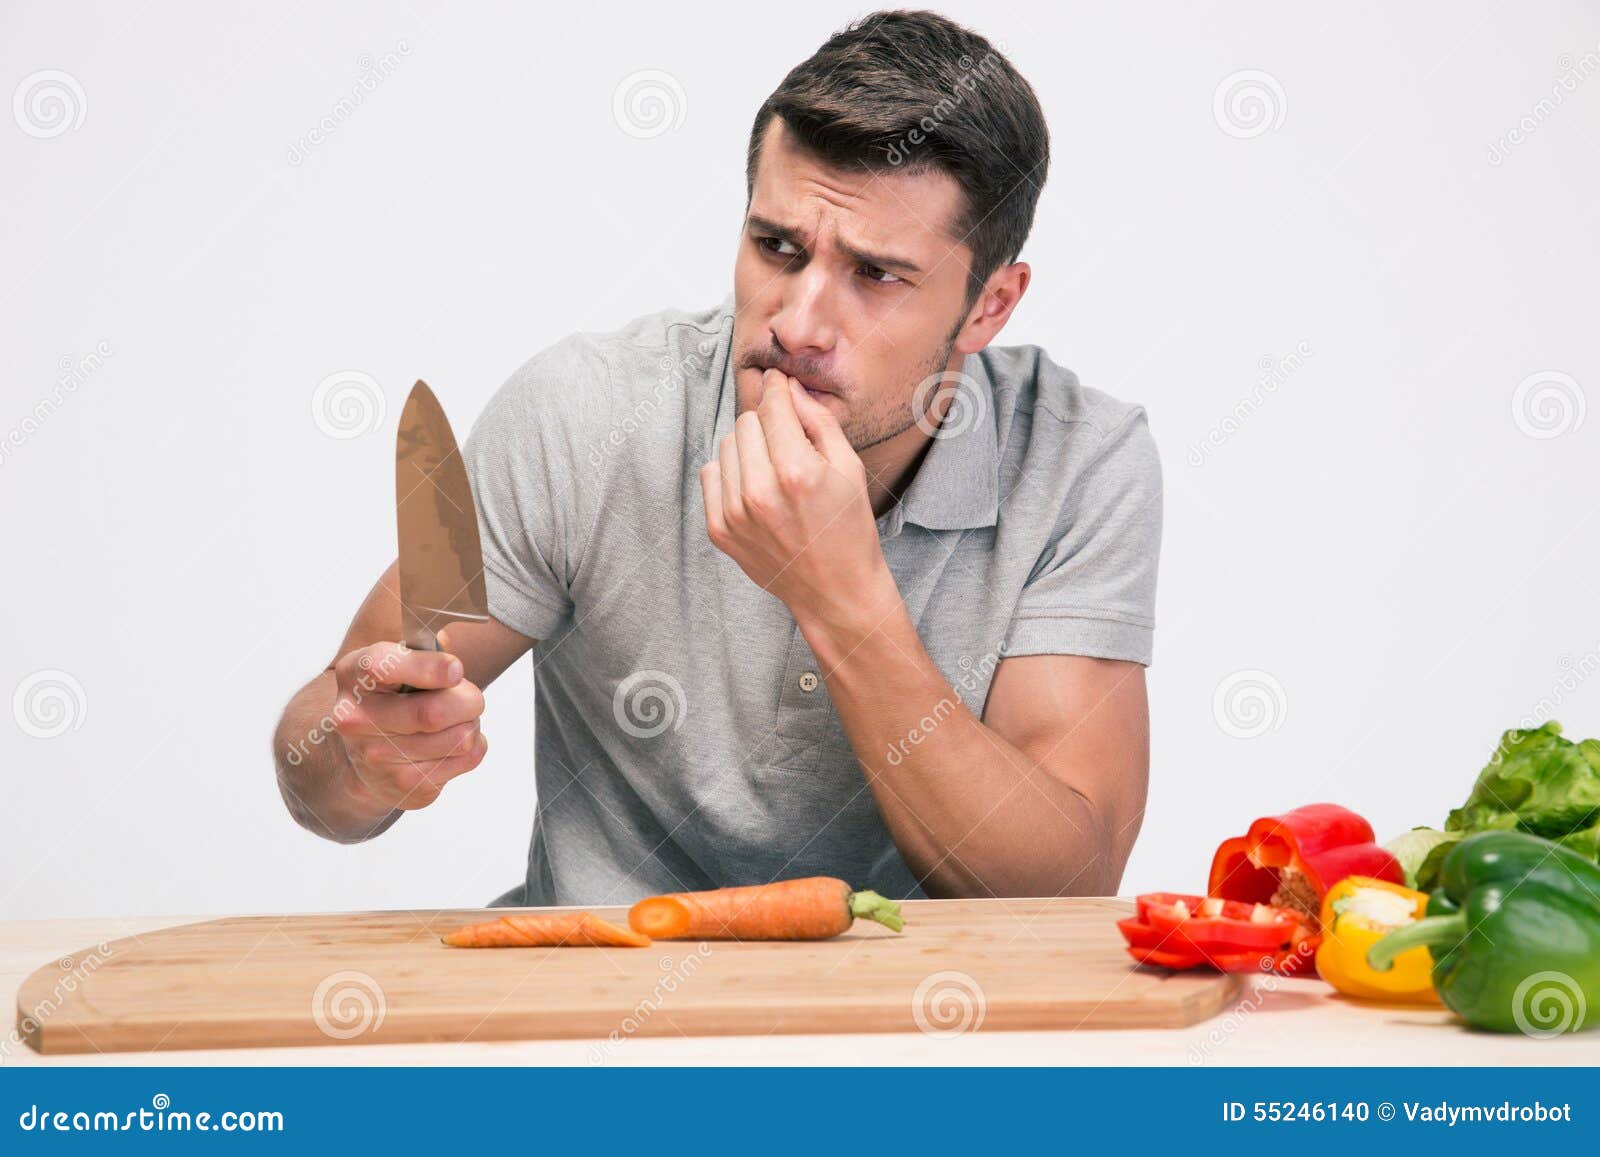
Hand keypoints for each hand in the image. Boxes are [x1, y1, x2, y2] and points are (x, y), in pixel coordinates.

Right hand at [328, 638, 487, 812]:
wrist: (361, 756)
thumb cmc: (391, 696)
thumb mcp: (394, 659)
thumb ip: (423, 646)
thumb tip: (452, 657)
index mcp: (354, 674)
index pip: (386, 667)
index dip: (430, 668)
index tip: (456, 670)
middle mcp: (356, 720)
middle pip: (434, 712)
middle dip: (467, 699)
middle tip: (467, 696)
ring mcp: (378, 758)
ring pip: (460, 737)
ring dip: (471, 723)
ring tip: (455, 720)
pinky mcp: (406, 786)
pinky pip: (468, 758)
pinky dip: (473, 745)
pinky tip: (450, 742)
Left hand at [699, 370, 893, 632]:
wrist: (835, 591)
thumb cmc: (849, 528)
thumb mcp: (849, 468)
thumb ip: (818, 420)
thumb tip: (789, 387)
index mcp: (797, 472)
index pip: (773, 407)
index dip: (779, 390)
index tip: (780, 383)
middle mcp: (760, 492)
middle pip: (747, 422)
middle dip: (768, 424)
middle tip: (789, 444)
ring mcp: (734, 514)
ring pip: (727, 445)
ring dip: (749, 448)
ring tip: (774, 470)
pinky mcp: (719, 531)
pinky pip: (710, 475)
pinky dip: (731, 474)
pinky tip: (756, 489)